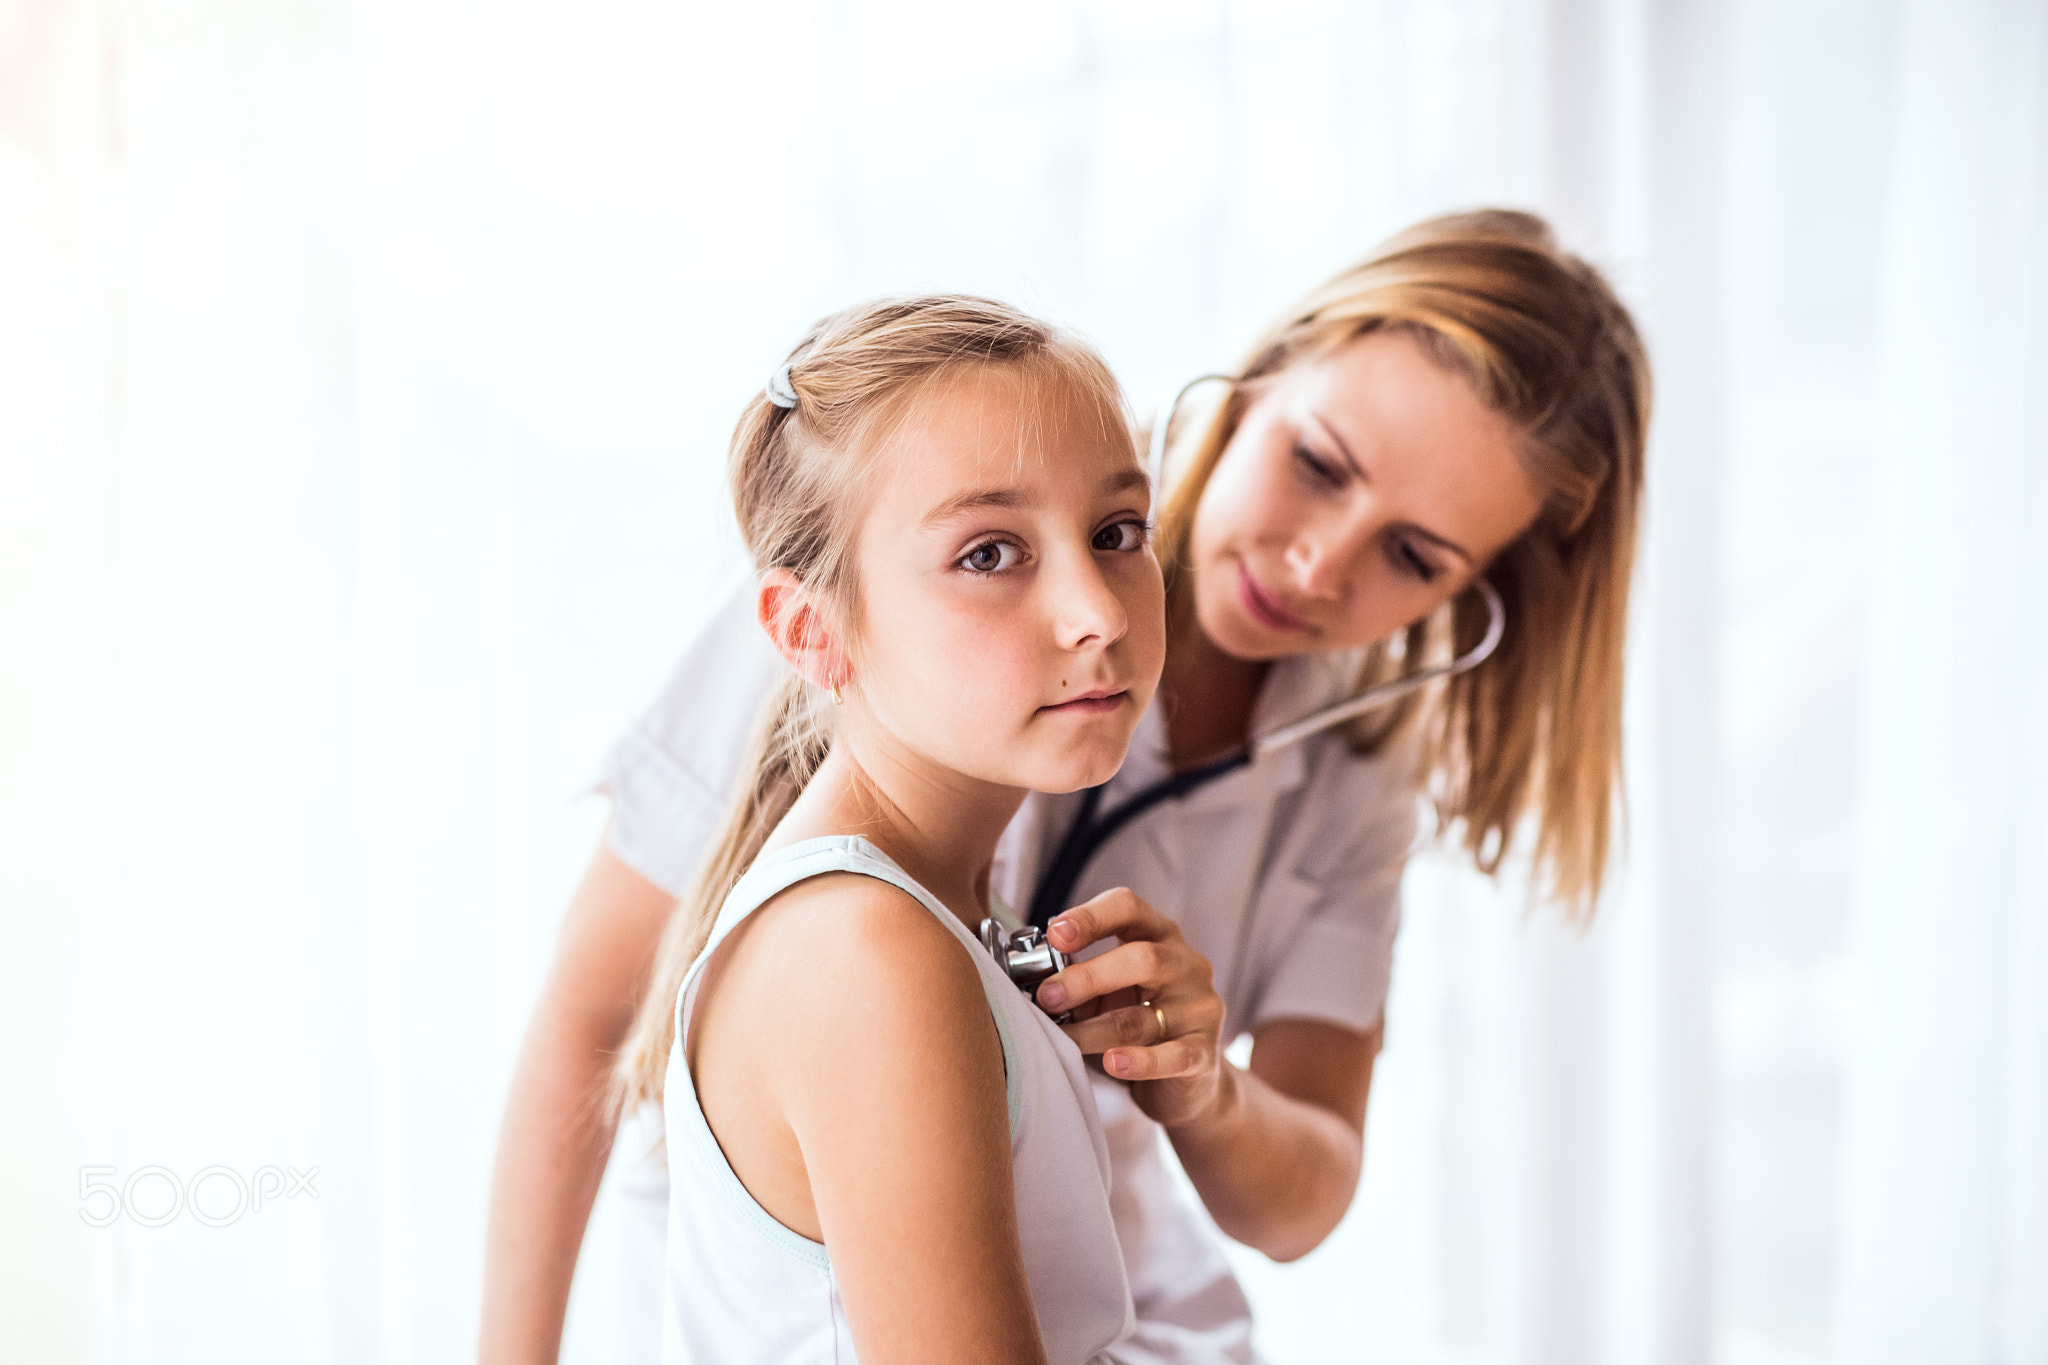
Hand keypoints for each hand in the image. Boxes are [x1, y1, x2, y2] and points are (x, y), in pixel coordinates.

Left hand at [1033, 888, 1227, 1128]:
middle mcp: (1186, 965)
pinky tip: (1113, 1063)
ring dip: (1093, 1029)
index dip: (1090, 917)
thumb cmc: (1136, 1023)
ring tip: (1061, 1038)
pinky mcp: (1203, 1053)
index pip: (1129, 908)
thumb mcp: (1108, 993)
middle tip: (1047, 996)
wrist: (1185, 1082)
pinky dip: (1139, 1061)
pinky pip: (1171, 1056)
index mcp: (1159, 936)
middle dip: (1087, 977)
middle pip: (1142, 958)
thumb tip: (1030, 979)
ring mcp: (1198, 1008)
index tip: (1054, 934)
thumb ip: (1080, 980)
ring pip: (1142, 1017)